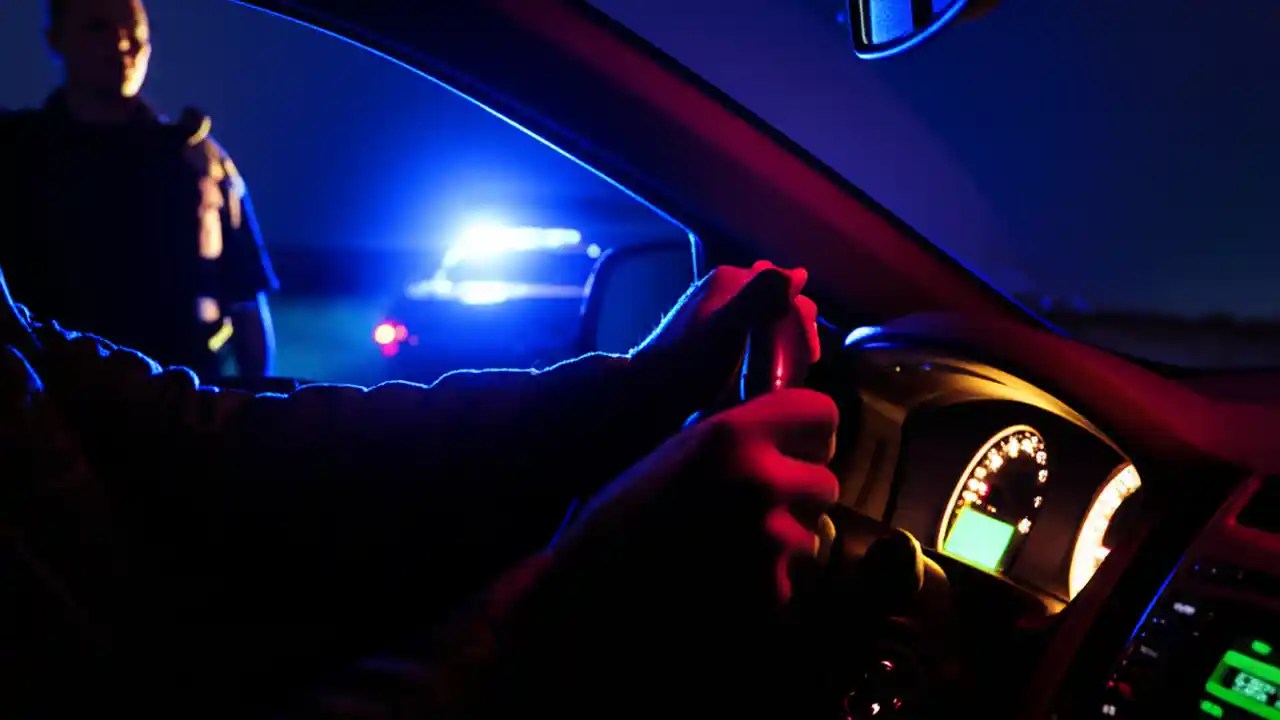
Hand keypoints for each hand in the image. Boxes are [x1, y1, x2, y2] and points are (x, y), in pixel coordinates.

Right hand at [560, 387, 837, 600]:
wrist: (590, 591)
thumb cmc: (621, 515)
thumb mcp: (676, 448)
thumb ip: (734, 431)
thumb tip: (783, 420)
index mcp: (733, 433)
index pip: (822, 415)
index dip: (810, 435)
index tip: (793, 451)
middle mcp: (760, 480)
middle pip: (825, 482)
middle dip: (797, 495)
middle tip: (753, 508)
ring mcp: (770, 540)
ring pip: (812, 536)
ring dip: (784, 542)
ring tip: (731, 550)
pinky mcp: (772, 592)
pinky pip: (793, 580)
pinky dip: (769, 584)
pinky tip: (724, 583)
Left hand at [632, 261, 820, 410]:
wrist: (645, 399)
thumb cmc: (688, 364)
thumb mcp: (728, 327)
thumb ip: (761, 296)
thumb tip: (798, 274)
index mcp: (728, 281)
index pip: (785, 291)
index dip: (802, 322)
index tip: (808, 356)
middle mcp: (723, 294)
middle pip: (775, 310)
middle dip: (793, 337)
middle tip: (799, 370)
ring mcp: (715, 319)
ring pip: (764, 329)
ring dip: (779, 352)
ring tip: (782, 380)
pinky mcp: (710, 345)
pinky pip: (748, 346)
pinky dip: (760, 361)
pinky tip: (761, 384)